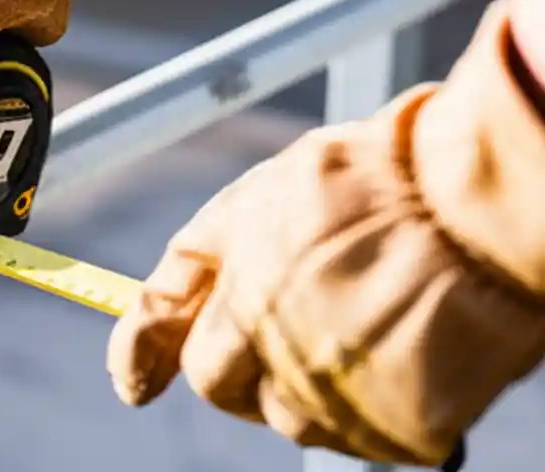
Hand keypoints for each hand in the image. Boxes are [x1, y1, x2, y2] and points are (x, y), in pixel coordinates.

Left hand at [107, 0, 544, 465]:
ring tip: (349, 327)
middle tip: (275, 327)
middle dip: (235, 363)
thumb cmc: (372, 182)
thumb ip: (196, 267)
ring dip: (302, 386)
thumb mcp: (258, 201)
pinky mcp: (401, 431)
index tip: (133, 381)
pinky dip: (368, 405)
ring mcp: (343, 396)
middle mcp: (283, 351)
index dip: (144, 360)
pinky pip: (361, 436)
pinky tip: (393, 354)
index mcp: (243, 291)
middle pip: (224, 388)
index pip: (175, 346)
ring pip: (291, 417)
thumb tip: (149, 331)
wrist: (484, 208)